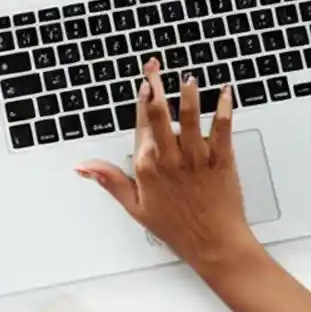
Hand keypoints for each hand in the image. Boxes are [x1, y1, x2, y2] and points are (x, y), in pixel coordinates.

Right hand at [76, 58, 257, 269]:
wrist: (213, 244)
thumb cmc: (177, 229)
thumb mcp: (135, 207)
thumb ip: (110, 181)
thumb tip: (84, 167)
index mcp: (147, 167)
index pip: (141, 125)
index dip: (142, 100)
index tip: (144, 83)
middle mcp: (170, 159)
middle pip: (160, 114)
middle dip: (157, 87)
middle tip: (156, 67)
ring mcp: (197, 158)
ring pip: (190, 117)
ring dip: (189, 94)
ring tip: (188, 77)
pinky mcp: (221, 160)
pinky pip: (222, 128)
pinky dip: (225, 108)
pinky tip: (226, 92)